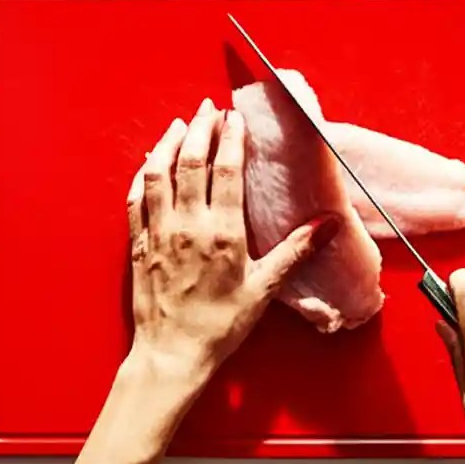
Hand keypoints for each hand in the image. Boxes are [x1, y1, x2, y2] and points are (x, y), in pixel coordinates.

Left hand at [126, 98, 338, 385]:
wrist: (172, 354)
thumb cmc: (219, 325)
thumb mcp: (264, 289)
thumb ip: (295, 251)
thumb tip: (328, 224)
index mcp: (222, 233)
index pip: (225, 171)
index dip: (230, 139)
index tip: (235, 118)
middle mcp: (187, 225)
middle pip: (190, 162)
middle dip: (200, 129)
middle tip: (209, 109)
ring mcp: (158, 232)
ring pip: (158, 173)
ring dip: (168, 144)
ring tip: (180, 124)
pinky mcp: (139, 244)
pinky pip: (135, 198)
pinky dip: (142, 174)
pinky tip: (149, 163)